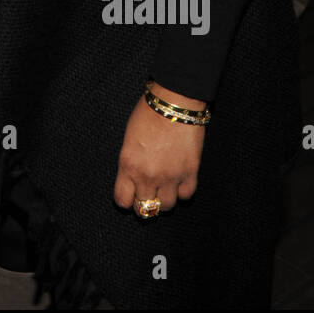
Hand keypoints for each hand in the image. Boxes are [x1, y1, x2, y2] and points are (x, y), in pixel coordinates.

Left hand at [113, 82, 204, 215]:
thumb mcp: (128, 139)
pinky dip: (182, 190)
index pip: (123, 201)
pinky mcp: (190, 172)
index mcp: (128, 165)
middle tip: (148, 192)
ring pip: (167, 206)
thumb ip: (130, 163)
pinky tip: (179, 179)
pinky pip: (186, 195)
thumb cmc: (147, 114)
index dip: (126, 199)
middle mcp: (148, 176)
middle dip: (144, 202)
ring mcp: (171, 176)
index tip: (130, 194)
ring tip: (164, 186)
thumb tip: (132, 178)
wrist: (173, 103)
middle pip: (145, 209)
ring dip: (165, 198)